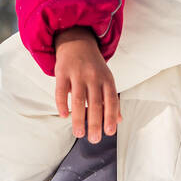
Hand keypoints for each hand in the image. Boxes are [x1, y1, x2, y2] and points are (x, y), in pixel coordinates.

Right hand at [53, 27, 122, 142]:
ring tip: (79, 134)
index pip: (111, 101)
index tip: (109, 133)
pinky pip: (61, 91)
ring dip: (79, 119)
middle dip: (95, 123)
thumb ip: (111, 99)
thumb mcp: (107, 79)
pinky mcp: (62, 72)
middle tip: (94, 140)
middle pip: (95, 103)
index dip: (111, 117)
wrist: (77, 40)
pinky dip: (62, 104)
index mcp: (107, 79)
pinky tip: (64, 116)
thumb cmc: (94, 65)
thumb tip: (118, 121)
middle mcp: (94, 76)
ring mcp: (77, 74)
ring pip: (78, 100)